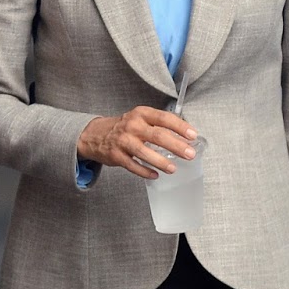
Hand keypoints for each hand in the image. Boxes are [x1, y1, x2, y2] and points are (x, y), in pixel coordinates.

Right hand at [77, 107, 197, 176]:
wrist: (95, 134)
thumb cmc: (124, 127)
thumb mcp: (140, 119)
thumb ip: (158, 126)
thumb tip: (184, 137)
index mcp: (141, 114)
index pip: (164, 118)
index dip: (180, 127)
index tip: (192, 135)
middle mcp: (132, 125)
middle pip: (157, 136)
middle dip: (176, 146)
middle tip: (189, 154)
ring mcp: (123, 141)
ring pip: (145, 152)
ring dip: (161, 161)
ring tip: (173, 168)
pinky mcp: (116, 155)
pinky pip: (133, 165)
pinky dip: (145, 171)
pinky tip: (155, 175)